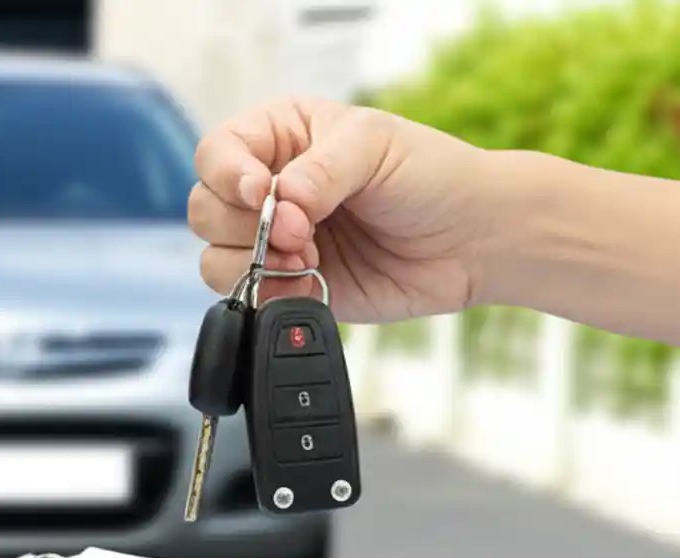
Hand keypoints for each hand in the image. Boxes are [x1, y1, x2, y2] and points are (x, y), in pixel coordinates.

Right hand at [189, 97, 501, 322]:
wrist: (475, 240)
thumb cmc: (432, 176)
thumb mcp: (375, 147)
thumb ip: (319, 171)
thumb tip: (279, 206)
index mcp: (281, 137)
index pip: (217, 153)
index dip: (227, 175)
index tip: (260, 192)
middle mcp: (268, 189)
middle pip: (205, 208)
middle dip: (245, 225)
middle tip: (302, 231)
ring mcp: (274, 241)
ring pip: (214, 257)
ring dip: (253, 263)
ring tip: (309, 258)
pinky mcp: (288, 286)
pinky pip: (247, 297)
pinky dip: (270, 294)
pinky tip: (310, 282)